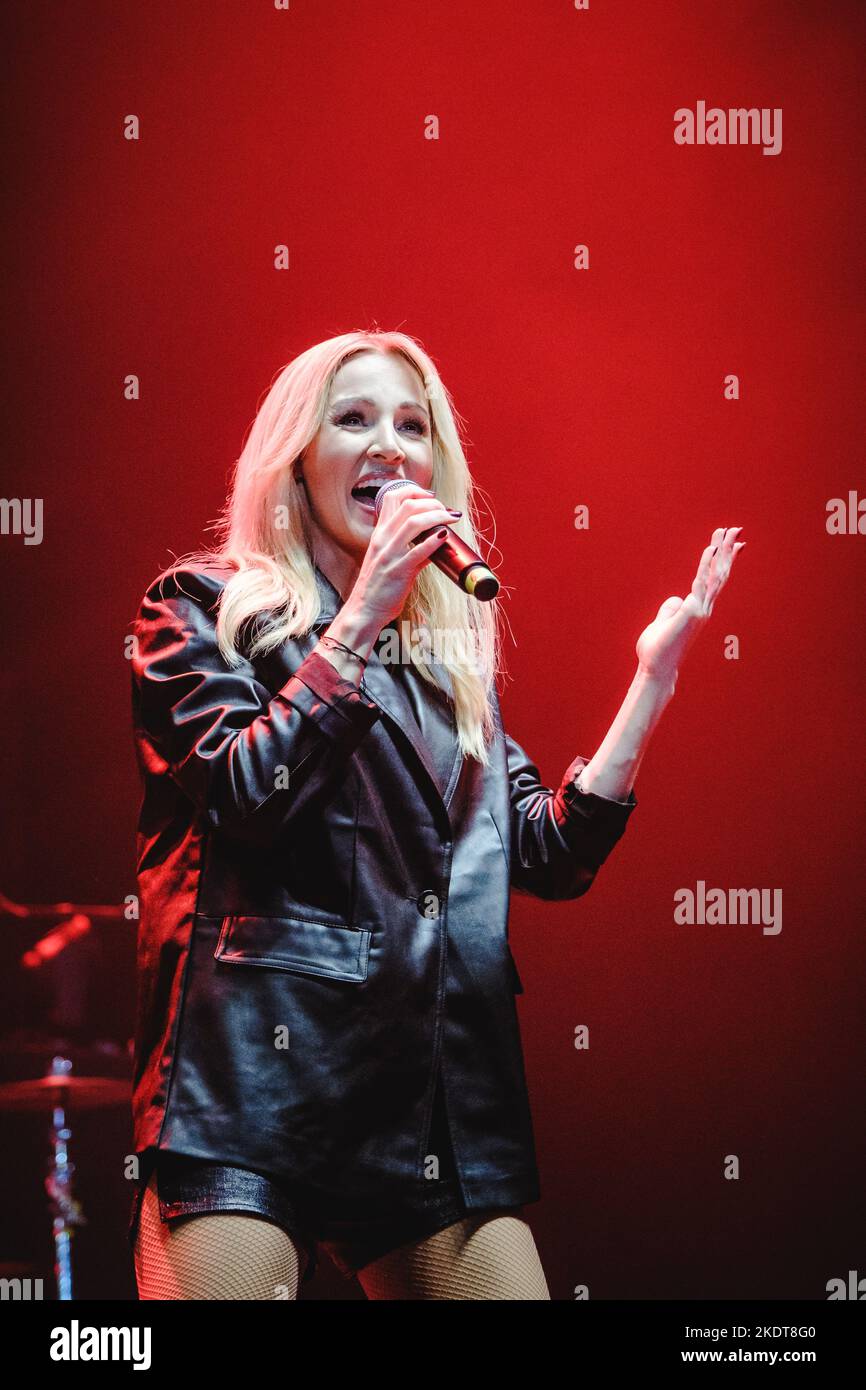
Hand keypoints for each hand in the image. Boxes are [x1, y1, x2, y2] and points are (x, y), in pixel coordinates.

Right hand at [345, 484, 458, 631]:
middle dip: (433, 503)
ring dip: (437, 516)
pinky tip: (445, 537)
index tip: (431, 497)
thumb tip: (432, 543)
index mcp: (379, 534)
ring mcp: (390, 554)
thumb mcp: (389, 561)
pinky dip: (435, 541)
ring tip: (451, 520)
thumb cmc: (378, 587)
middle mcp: (383, 539)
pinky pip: (419, 550)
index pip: (392, 497)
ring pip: (415, 522)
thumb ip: (408, 549)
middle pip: (408, 505)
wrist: (364, 610)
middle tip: (447, 511)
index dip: (414, 490)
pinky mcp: (399, 570)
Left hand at [635, 526, 745, 687]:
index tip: (732, 541)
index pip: (714, 579)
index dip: (723, 560)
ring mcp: (700, 610)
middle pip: (720, 573)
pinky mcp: (691, 613)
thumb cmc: (658, 650)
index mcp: (698, 608)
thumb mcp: (663, 623)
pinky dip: (705, 566)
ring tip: (728, 532)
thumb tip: (676, 599)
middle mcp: (704, 608)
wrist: (655, 670)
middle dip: (728, 549)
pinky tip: (710, 550)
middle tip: (736, 528)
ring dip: (722, 552)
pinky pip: (700, 584)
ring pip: (715, 575)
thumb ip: (670, 609)